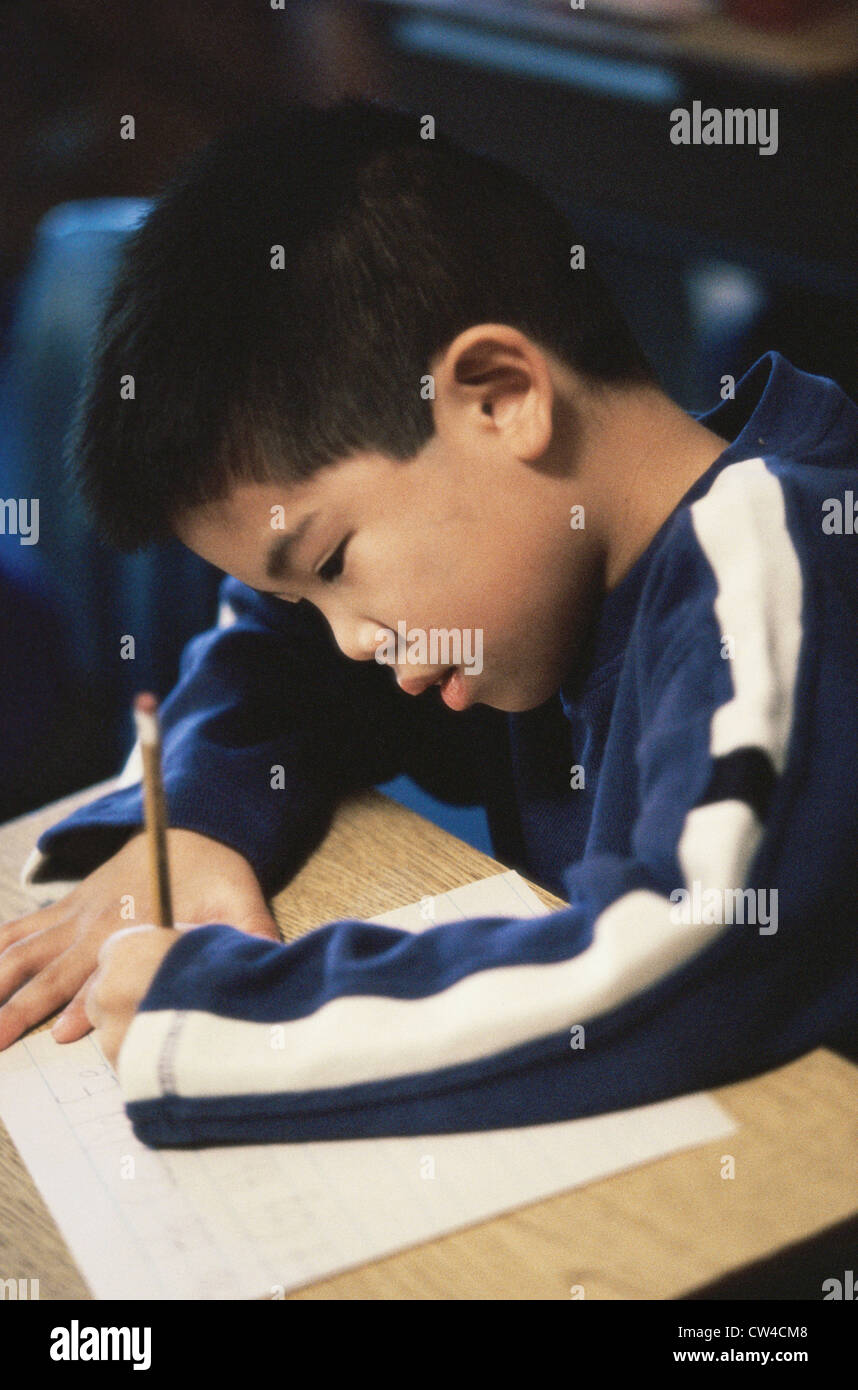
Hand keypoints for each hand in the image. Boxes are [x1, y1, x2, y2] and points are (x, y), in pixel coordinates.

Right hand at [0, 828, 278, 1049]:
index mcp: (132, 927)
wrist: (188, 822)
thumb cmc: (213, 868)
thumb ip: (249, 930)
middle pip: (50, 972)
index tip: (58, 1035)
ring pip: (26, 950)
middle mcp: (95, 924)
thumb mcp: (240, 896)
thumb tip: (268, 958)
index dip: (81, 1006)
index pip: (100, 975)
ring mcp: (76, 914)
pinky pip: (24, 926)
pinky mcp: (69, 905)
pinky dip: (0, 946)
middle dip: (20, 1007)